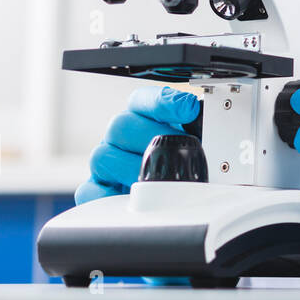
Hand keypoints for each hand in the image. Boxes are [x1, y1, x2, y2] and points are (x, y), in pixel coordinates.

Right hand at [75, 84, 199, 287]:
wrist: (181, 194)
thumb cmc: (189, 163)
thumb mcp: (202, 141)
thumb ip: (204, 129)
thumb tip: (209, 125)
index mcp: (145, 116)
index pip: (144, 99)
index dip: (163, 102)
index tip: (188, 109)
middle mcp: (122, 137)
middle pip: (120, 125)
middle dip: (152, 136)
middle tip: (177, 149)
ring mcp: (106, 163)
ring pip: (103, 156)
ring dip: (134, 168)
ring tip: (160, 180)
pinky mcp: (96, 191)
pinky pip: (89, 192)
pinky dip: (109, 196)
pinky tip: (132, 199)